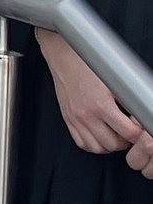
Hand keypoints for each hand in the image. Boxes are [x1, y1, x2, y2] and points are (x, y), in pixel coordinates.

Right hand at [43, 32, 149, 158]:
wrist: (62, 55)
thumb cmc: (86, 63)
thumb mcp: (113, 81)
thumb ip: (127, 99)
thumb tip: (140, 112)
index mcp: (100, 105)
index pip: (128, 133)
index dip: (139, 133)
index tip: (141, 127)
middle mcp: (86, 115)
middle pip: (113, 144)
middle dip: (126, 141)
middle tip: (130, 132)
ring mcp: (75, 119)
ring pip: (98, 148)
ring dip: (110, 145)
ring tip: (116, 134)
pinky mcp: (68, 119)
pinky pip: (82, 143)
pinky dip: (93, 144)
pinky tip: (100, 135)